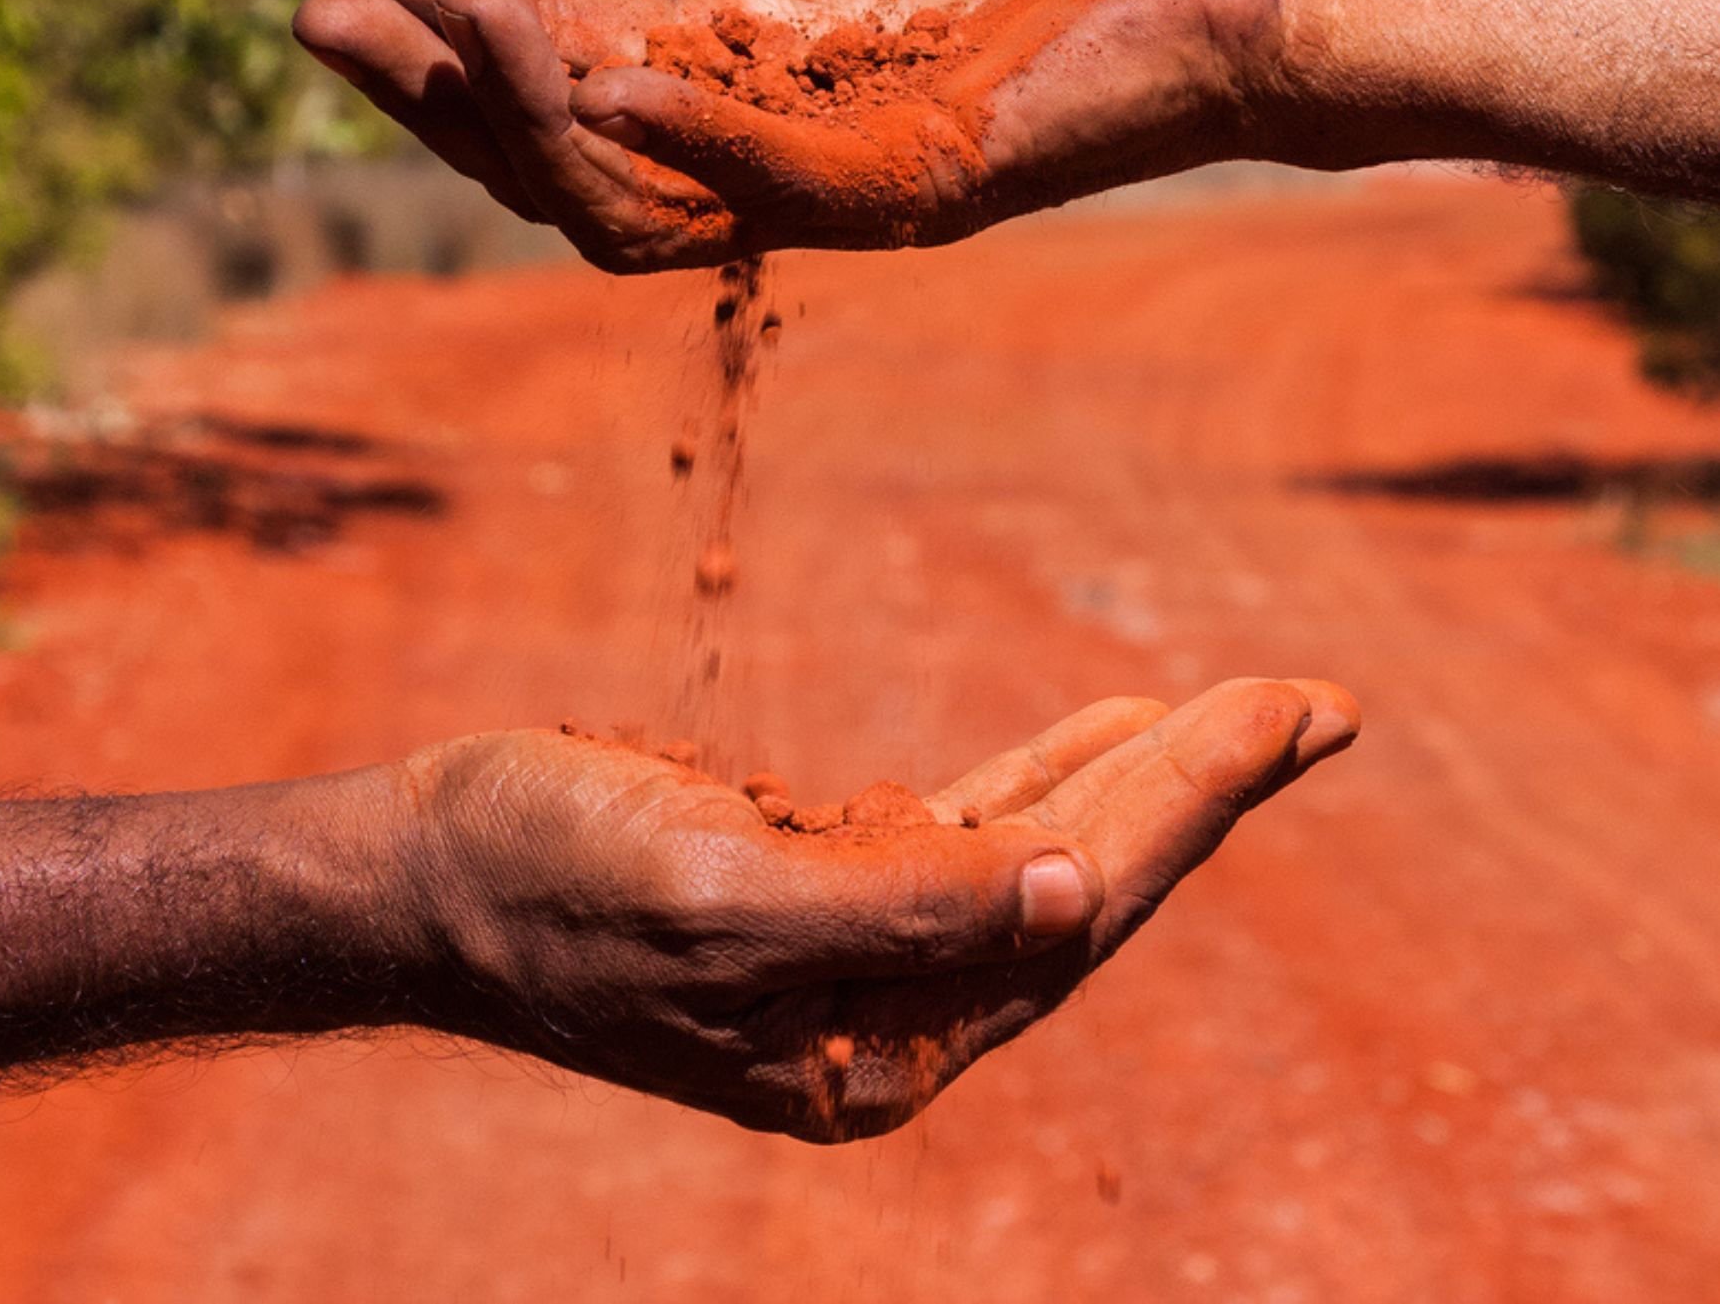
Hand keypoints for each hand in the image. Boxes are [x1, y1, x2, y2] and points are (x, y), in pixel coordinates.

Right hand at [289, 0, 1289, 270]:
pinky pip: (770, 191)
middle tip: (319, 6)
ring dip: (525, 119)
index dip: (430, 10)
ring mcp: (833, 182)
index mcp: (736, 67)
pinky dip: (680, 139)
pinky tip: (596, 67)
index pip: (546, 56)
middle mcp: (762, 145)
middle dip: (431, 87)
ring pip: (630, 198)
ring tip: (441, 13)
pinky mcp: (919, 189)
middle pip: (553, 150)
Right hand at [378, 677, 1357, 1141]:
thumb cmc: (547, 882)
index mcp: (879, 1045)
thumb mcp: (716, 899)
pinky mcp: (821, 883)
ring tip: (1251, 711)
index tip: (1283, 712)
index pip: (1074, 916)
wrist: (428, 866)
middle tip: (1319, 702)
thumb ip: (901, 910)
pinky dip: (1044, 775)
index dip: (1186, 807)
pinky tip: (1106, 730)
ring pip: (1038, 853)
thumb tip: (1075, 898)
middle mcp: (890, 1011)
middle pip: (1083, 888)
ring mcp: (860, 948)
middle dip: (1201, 788)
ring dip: (1144, 777)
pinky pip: (966, 827)